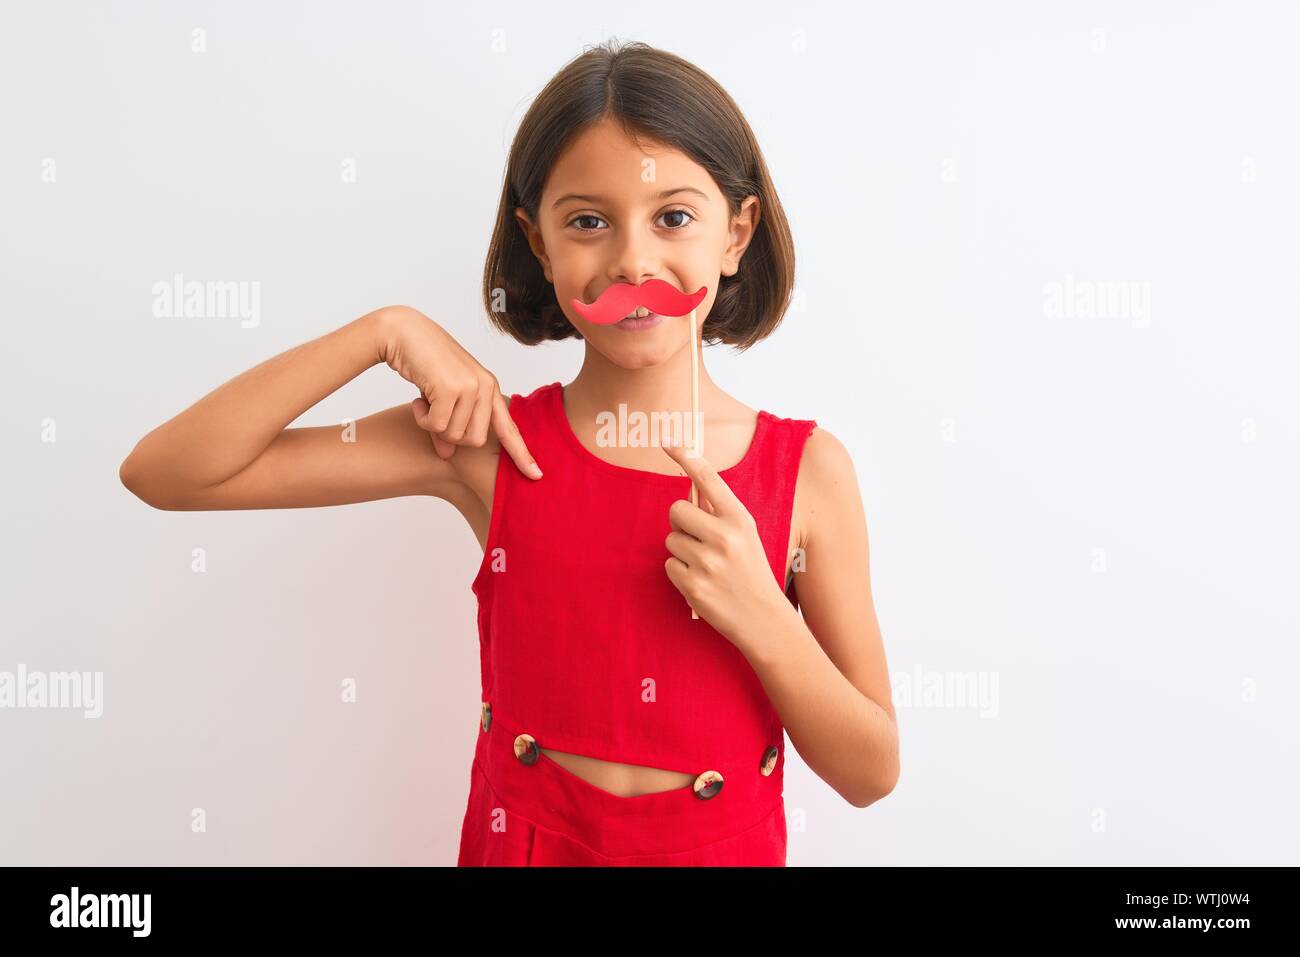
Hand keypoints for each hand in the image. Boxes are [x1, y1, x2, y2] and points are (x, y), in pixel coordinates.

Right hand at [376, 306, 541, 478]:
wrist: (404, 332)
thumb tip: (448, 454)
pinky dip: (423, 418)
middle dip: (451, 436)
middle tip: (434, 413)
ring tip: (426, 400)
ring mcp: (471, 386)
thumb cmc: (424, 364)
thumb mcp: (443, 396)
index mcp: (490, 389)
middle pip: (475, 441)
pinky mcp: (452, 388)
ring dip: (433, 425)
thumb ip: (451, 423)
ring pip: (454, 435)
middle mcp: (486, 387)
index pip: (509, 428)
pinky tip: (418, 398)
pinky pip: (436, 425)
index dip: (521, 454)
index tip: (536, 475)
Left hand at [660, 439, 785, 645]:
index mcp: (739, 519)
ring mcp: (708, 562)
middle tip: (699, 541)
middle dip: (681, 524)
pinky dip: (679, 574)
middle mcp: (724, 537)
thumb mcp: (747, 537)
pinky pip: (669, 565)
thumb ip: (720, 515)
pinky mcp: (693, 585)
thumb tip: (689, 492)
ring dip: (681, 552)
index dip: (687, 457)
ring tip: (705, 567)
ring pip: (670, 540)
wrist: (765, 621)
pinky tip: (701, 583)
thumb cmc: (752, 573)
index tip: (668, 441)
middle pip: (676, 510)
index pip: (708, 479)